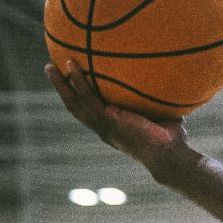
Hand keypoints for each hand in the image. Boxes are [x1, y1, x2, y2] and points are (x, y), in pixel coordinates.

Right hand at [44, 60, 189, 172]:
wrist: (170, 156)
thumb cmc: (171, 141)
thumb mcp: (160, 119)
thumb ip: (156, 106)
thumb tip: (167, 88)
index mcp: (112, 130)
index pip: (90, 113)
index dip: (79, 100)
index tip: (71, 85)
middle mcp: (104, 130)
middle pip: (75, 107)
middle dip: (62, 90)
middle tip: (51, 71)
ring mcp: (104, 126)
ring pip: (75, 103)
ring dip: (62, 84)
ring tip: (52, 66)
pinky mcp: (109, 120)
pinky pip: (89, 98)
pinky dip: (79, 82)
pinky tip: (73, 67)